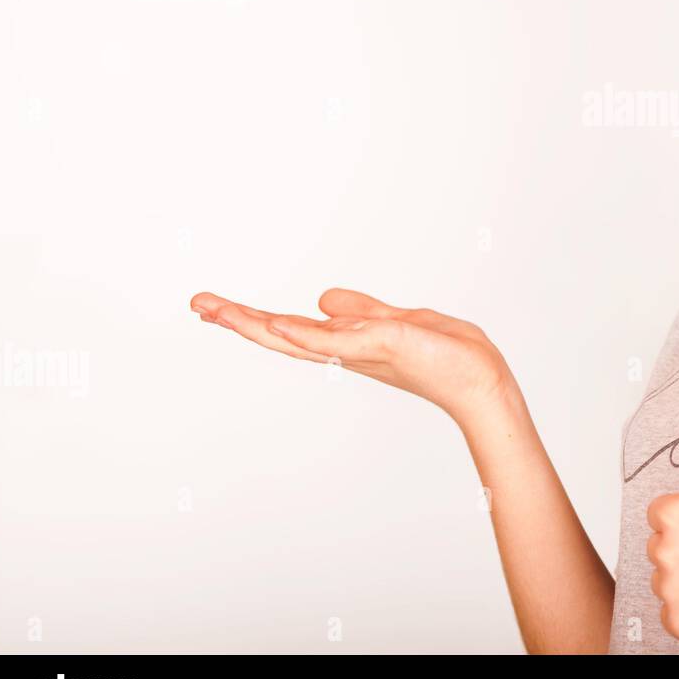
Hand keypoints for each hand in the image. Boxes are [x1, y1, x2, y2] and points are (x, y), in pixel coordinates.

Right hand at [188, 287, 515, 426]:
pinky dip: (305, 334)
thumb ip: (360, 310)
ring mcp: (361, 350)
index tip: (213, 305)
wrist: (481, 380)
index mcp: (347, 343)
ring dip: (256, 323)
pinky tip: (276, 325)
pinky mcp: (384, 345)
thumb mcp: (397, 320)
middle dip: (238, 320)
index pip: (290, 328)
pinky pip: (337, 341)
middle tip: (196, 302)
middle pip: (281, 334)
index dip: (252, 317)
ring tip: (216, 308)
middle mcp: (346, 351)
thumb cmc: (446, 355)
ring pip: (298, 337)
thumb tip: (322, 298)